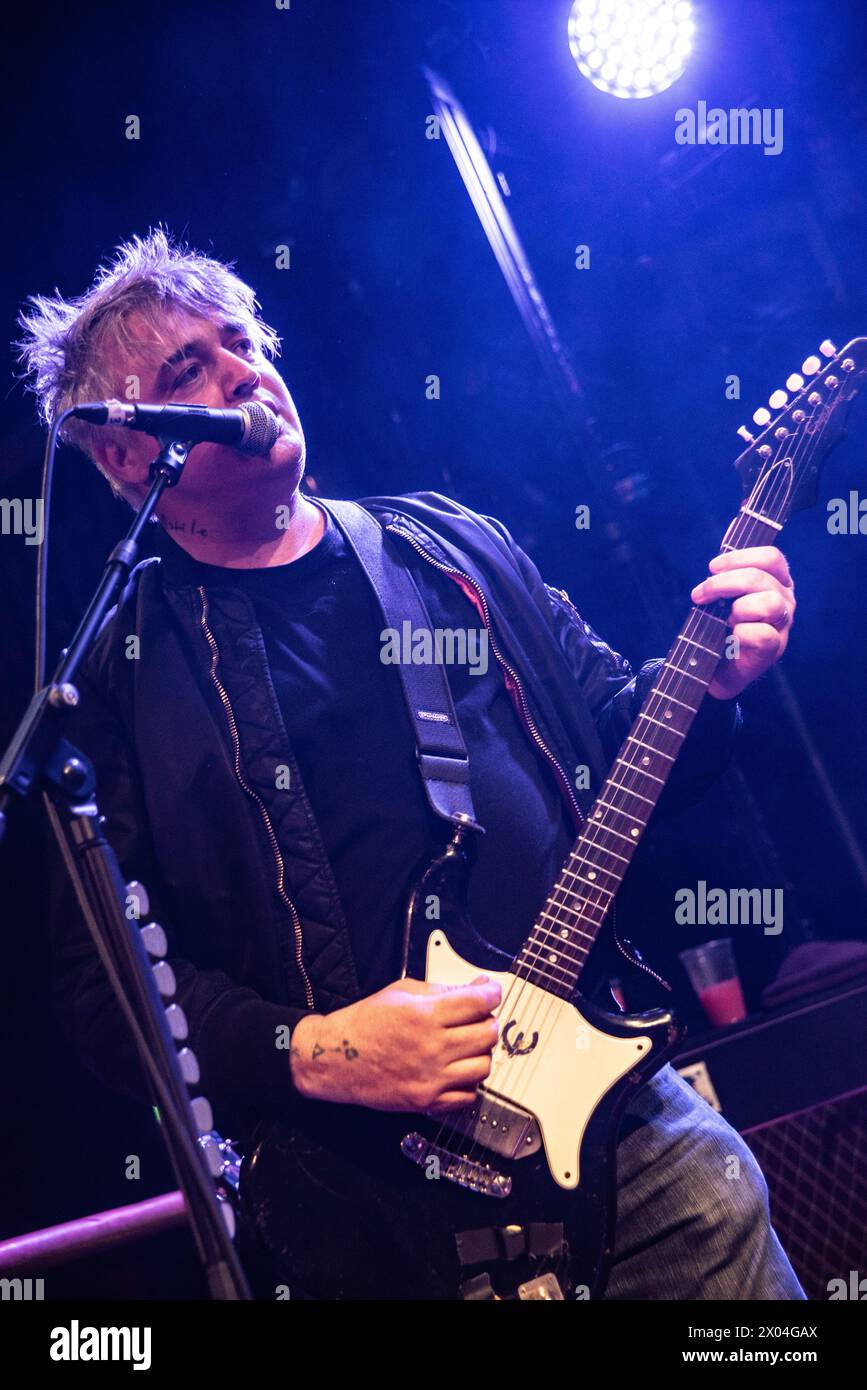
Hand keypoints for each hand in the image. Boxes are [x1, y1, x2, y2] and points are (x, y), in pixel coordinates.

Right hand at [290, 975, 501, 1113]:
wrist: (336, 1058)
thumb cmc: (365, 1022)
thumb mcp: (402, 993)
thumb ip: (441, 991)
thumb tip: (475, 989)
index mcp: (425, 1014)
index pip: (479, 1002)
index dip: (492, 993)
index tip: (491, 992)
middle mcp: (432, 1046)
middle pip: (487, 1033)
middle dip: (487, 1021)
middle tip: (478, 1018)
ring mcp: (432, 1077)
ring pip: (483, 1066)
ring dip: (480, 1053)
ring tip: (466, 1046)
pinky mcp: (427, 1100)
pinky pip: (468, 1095)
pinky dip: (468, 1082)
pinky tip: (456, 1070)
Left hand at [690, 545, 794, 699]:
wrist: (714, 670)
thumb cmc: (719, 630)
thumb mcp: (721, 599)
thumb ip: (725, 579)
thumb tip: (715, 567)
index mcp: (775, 582)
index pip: (770, 557)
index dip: (739, 558)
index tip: (712, 568)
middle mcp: (785, 601)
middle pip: (760, 577)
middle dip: (723, 583)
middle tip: (699, 595)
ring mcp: (783, 625)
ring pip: (768, 603)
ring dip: (737, 609)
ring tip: (725, 620)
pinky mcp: (776, 648)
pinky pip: (761, 634)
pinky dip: (740, 635)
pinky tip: (731, 640)